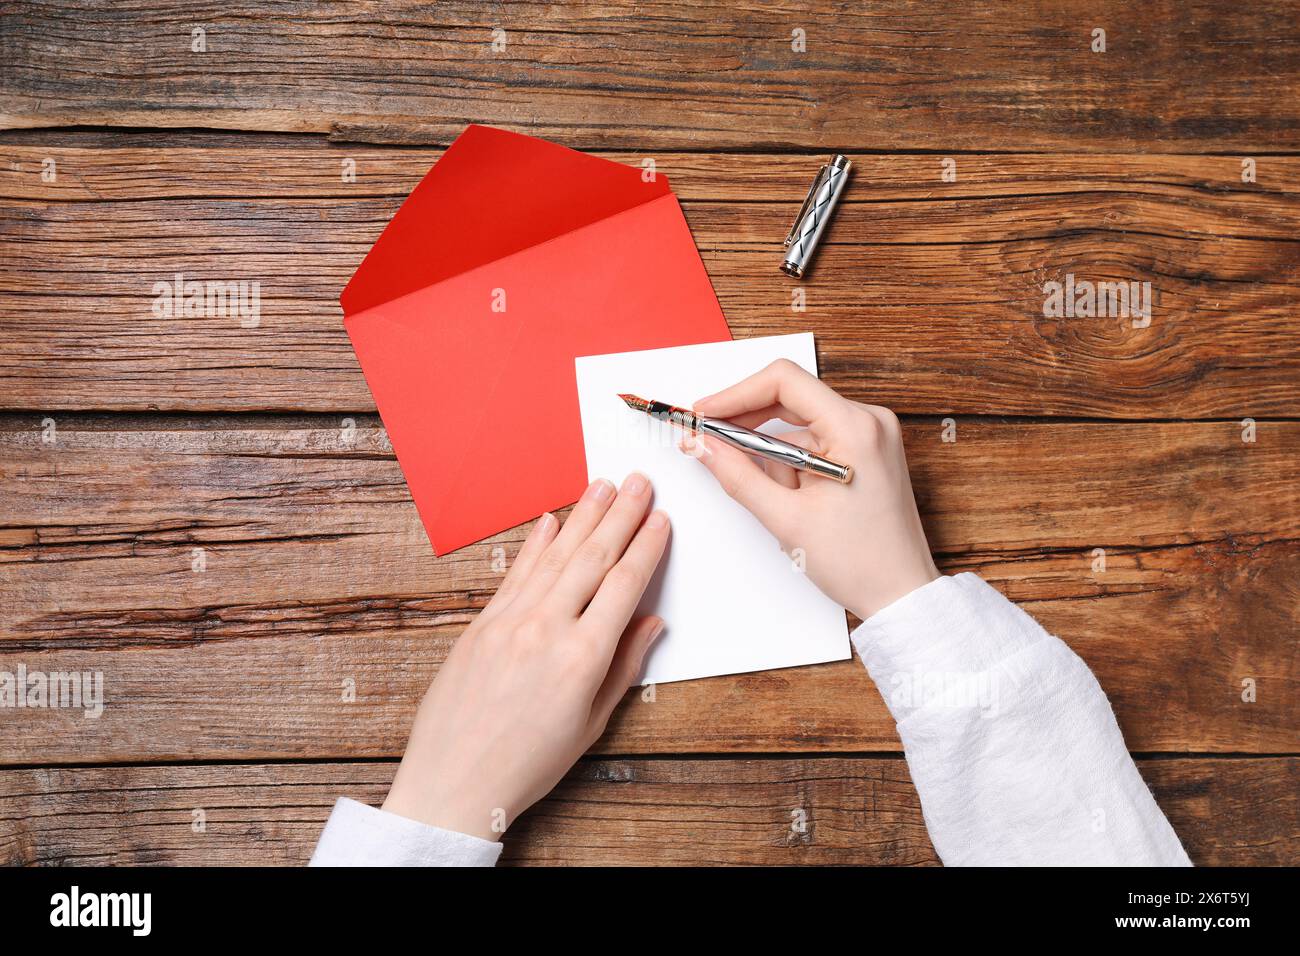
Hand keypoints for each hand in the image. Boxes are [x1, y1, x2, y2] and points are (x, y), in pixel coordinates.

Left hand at [382, 474, 669, 840]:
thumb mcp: (590, 724)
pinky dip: (536, 543)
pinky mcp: (481, 624)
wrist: (455, 781)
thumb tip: (651, 623)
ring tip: (601, 485)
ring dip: (582, 516)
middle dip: (620, 514)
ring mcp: (510, 622)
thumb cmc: (526, 763)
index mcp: (583, 657)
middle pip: (593, 557)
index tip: (661, 519)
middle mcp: (547, 629)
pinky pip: (516, 574)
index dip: (646, 547)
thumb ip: (623, 667)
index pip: (624, 584)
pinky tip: (551, 520)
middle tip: (638, 481)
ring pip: (555, 556)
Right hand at [684, 359, 937, 620]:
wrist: (901, 594)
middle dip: (749, 427)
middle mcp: (868, 422)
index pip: (784, 381)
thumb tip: (703, 444)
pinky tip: (798, 505)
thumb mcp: (786, 519)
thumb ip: (737, 475)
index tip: (705, 414)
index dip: (736, 394)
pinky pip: (814, 443)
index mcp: (855, 428)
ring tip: (785, 507)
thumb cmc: (861, 562)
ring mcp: (870, 436)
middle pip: (790, 399)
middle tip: (712, 447)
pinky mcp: (866, 452)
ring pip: (798, 428)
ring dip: (775, 461)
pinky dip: (792, 468)